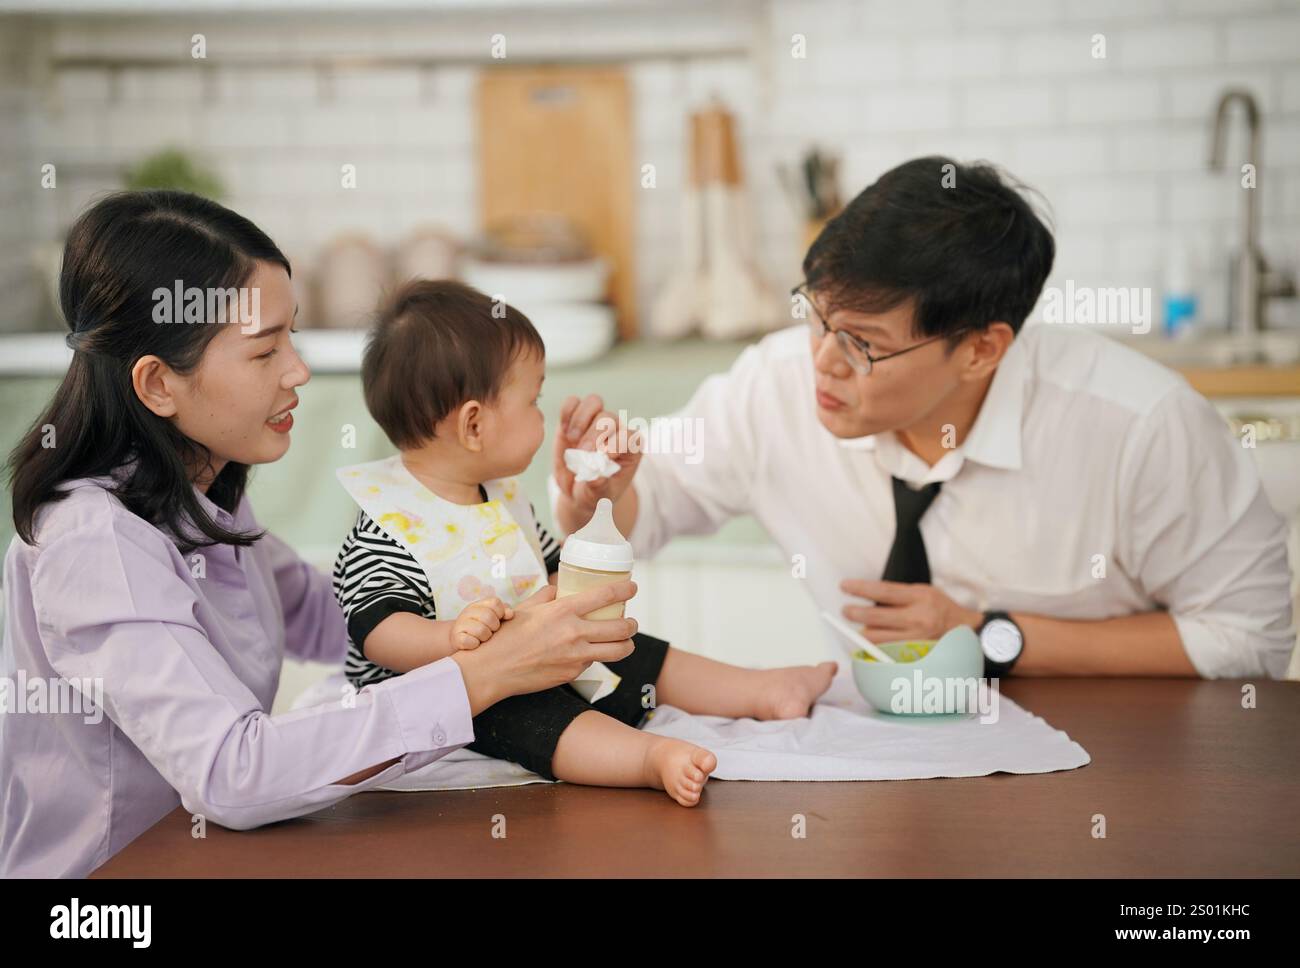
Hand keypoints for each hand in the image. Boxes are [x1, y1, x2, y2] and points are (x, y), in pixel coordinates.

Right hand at [451, 597, 513, 650]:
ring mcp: (461, 624)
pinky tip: (474, 644)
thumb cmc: (482, 627)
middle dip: (494, 627)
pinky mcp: (457, 638)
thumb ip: (504, 612)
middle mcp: (468, 611)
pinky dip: (476, 644)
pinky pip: (472, 642)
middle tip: (490, 631)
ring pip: (482, 631)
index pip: (495, 602)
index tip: (498, 619)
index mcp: (479, 604)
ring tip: (483, 638)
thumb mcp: (493, 617)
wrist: (460, 639)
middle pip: (489, 617)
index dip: (501, 612)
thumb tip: (510, 614)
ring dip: (485, 637)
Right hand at [452, 579, 639, 712]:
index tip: (632, 588)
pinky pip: (593, 662)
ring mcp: (575, 656)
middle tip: (632, 622)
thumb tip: (558, 588)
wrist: (493, 668)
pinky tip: (591, 653)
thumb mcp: (527, 608)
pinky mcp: (572, 673)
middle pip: (621, 627)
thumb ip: (547, 597)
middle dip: (632, 624)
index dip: (625, 591)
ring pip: (618, 650)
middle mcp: (574, 632)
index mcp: (563, 610)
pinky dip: (596, 656)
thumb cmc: (506, 635)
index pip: (605, 596)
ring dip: (627, 644)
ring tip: (626, 641)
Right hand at [552, 394, 642, 515]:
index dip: (616, 443)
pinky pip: (572, 402)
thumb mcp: (600, 497)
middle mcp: (616, 430)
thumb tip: (595, 476)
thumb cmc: (595, 494)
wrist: (578, 490)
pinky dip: (567, 412)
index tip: (603, 458)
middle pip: (609, 418)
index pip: (629, 436)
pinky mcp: (575, 419)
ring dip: (581, 418)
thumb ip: (600, 486)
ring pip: (594, 402)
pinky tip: (564, 430)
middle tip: (583, 453)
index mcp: (630, 448)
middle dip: (594, 435)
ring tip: (572, 438)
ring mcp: (595, 421)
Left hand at [840, 579, 982, 641]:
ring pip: (876, 638)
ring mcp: (915, 639)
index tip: (844, 586)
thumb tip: (865, 596)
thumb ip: (897, 595)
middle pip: (875, 616)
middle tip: (845, 610)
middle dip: (854, 613)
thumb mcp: (922, 592)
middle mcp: (918, 618)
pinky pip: (884, 651)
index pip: (883, 591)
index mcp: (920, 597)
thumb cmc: (939, 608)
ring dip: (862, 632)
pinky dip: (875, 645)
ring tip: (859, 626)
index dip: (860, 588)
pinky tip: (872, 640)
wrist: (966, 631)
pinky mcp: (914, 655)